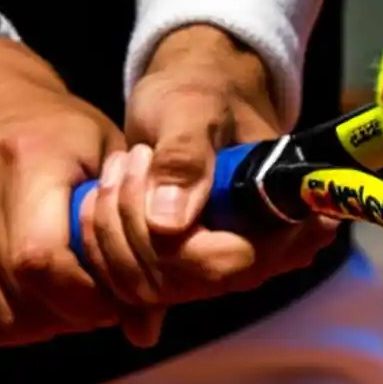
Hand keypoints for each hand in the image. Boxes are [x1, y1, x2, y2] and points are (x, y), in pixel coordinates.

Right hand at [0, 37, 123, 345]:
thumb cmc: (61, 127)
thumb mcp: (109, 149)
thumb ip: (135, 216)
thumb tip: (153, 302)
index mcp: (29, 158)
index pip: (43, 258)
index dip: (86, 295)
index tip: (120, 297)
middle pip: (22, 293)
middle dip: (74, 314)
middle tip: (108, 303)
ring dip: (47, 322)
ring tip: (80, 300)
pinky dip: (16, 320)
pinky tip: (45, 299)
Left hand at [81, 25, 336, 346]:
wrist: (192, 97)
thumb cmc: (203, 92)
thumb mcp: (193, 110)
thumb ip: (185, 158)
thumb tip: (168, 224)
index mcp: (281, 215)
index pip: (230, 263)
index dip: (179, 243)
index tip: (148, 176)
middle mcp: (257, 254)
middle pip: (184, 283)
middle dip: (134, 224)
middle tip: (130, 159)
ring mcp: (217, 266)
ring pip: (149, 289)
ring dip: (112, 230)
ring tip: (119, 168)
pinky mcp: (180, 270)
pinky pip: (132, 290)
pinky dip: (102, 248)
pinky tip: (101, 202)